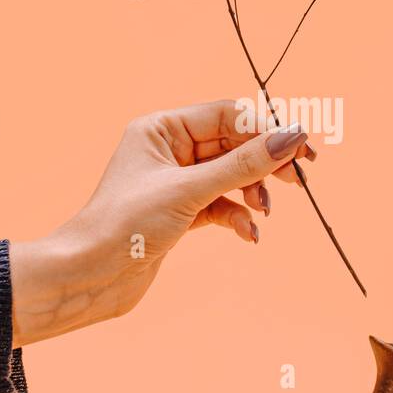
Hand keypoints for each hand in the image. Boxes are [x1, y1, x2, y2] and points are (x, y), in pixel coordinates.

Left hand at [8, 100, 311, 344]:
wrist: (91, 276)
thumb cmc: (126, 225)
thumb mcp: (190, 190)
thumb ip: (244, 164)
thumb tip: (292, 136)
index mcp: (161, 129)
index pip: (226, 116)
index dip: (266, 130)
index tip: (301, 149)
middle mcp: (168, 150)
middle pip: (233, 144)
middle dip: (265, 163)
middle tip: (299, 179)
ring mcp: (175, 182)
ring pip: (231, 176)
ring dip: (253, 193)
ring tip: (264, 212)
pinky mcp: (180, 213)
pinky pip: (222, 205)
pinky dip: (238, 216)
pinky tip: (249, 234)